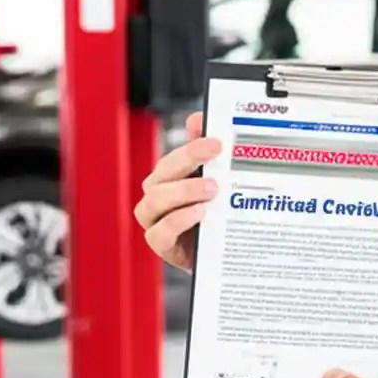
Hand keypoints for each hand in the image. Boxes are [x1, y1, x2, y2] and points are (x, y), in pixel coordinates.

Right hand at [134, 111, 221, 271]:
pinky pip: (159, 233)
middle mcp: (159, 196)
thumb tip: (198, 119)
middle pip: (162, 174)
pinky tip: (199, 213)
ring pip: (155, 201)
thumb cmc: (215, 218)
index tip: (216, 142)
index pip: (175, 158)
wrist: (222, 257)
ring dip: (183, 192)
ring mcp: (157, 221)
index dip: (192, 147)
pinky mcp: (161, 245)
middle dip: (187, 162)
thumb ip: (209, 155)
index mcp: (171, 179)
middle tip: (216, 158)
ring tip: (211, 191)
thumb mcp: (220, 185)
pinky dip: (177, 221)